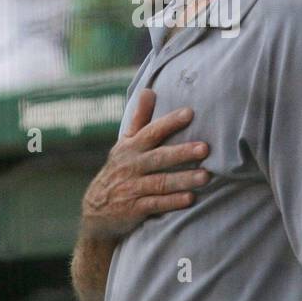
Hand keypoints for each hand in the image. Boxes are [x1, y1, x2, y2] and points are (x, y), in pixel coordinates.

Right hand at [80, 89, 210, 241]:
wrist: (96, 210)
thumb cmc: (119, 170)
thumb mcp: (125, 144)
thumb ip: (139, 118)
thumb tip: (149, 90)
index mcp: (131, 148)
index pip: (151, 132)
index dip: (169, 122)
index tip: (190, 113)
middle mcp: (131, 166)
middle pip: (159, 157)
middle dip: (182, 152)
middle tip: (205, 148)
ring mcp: (132, 188)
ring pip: (160, 182)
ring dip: (183, 179)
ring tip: (205, 176)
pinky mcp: (134, 209)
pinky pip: (155, 204)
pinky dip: (172, 202)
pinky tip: (190, 199)